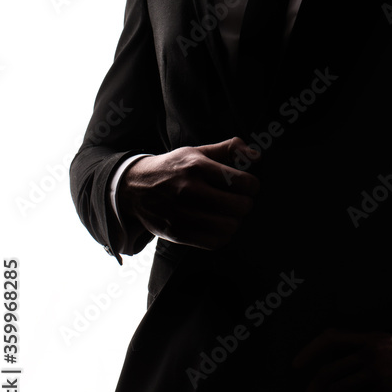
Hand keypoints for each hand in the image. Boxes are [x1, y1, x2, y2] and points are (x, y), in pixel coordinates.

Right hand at [117, 137, 260, 249]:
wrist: (135, 188)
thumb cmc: (174, 168)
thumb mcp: (197, 151)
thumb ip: (228, 149)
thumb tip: (256, 156)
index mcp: (197, 166)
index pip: (241, 182)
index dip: (252, 186)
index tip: (248, 186)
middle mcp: (188, 189)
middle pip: (239, 207)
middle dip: (246, 204)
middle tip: (240, 201)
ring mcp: (181, 213)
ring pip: (229, 227)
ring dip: (235, 222)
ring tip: (229, 214)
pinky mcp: (176, 233)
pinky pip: (214, 242)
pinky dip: (223, 236)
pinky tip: (218, 225)